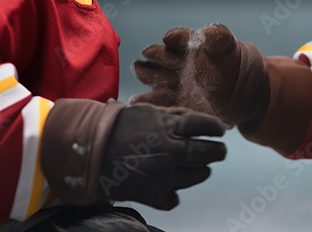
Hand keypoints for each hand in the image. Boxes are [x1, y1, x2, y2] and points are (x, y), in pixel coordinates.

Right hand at [100, 104, 226, 209]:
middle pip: (205, 152)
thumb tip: (196, 121)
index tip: (220, 131)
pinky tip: (171, 184)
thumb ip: (172, 117)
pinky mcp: (151, 194)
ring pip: (195, 176)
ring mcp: (160, 174)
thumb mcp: (147, 113)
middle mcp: (167, 150)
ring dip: (201, 171)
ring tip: (200, 168)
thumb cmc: (118, 128)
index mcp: (166, 126)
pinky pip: (174, 198)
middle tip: (220, 151)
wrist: (91, 151)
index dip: (215, 128)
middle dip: (217, 151)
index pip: (202, 125)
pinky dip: (174, 192)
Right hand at [132, 23, 268, 127]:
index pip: (179, 39)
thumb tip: (208, 30)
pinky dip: (150, 102)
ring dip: (147, 77)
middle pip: (161, 58)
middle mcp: (176, 62)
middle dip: (152, 59)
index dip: (175, 39)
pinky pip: (161, 101)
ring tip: (138, 76)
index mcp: (188, 45)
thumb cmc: (230, 61)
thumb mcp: (228, 47)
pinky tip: (137, 102)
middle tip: (142, 62)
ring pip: (156, 78)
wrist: (238, 86)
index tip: (169, 39)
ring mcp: (174, 82)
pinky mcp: (176, 101)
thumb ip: (219, 36)